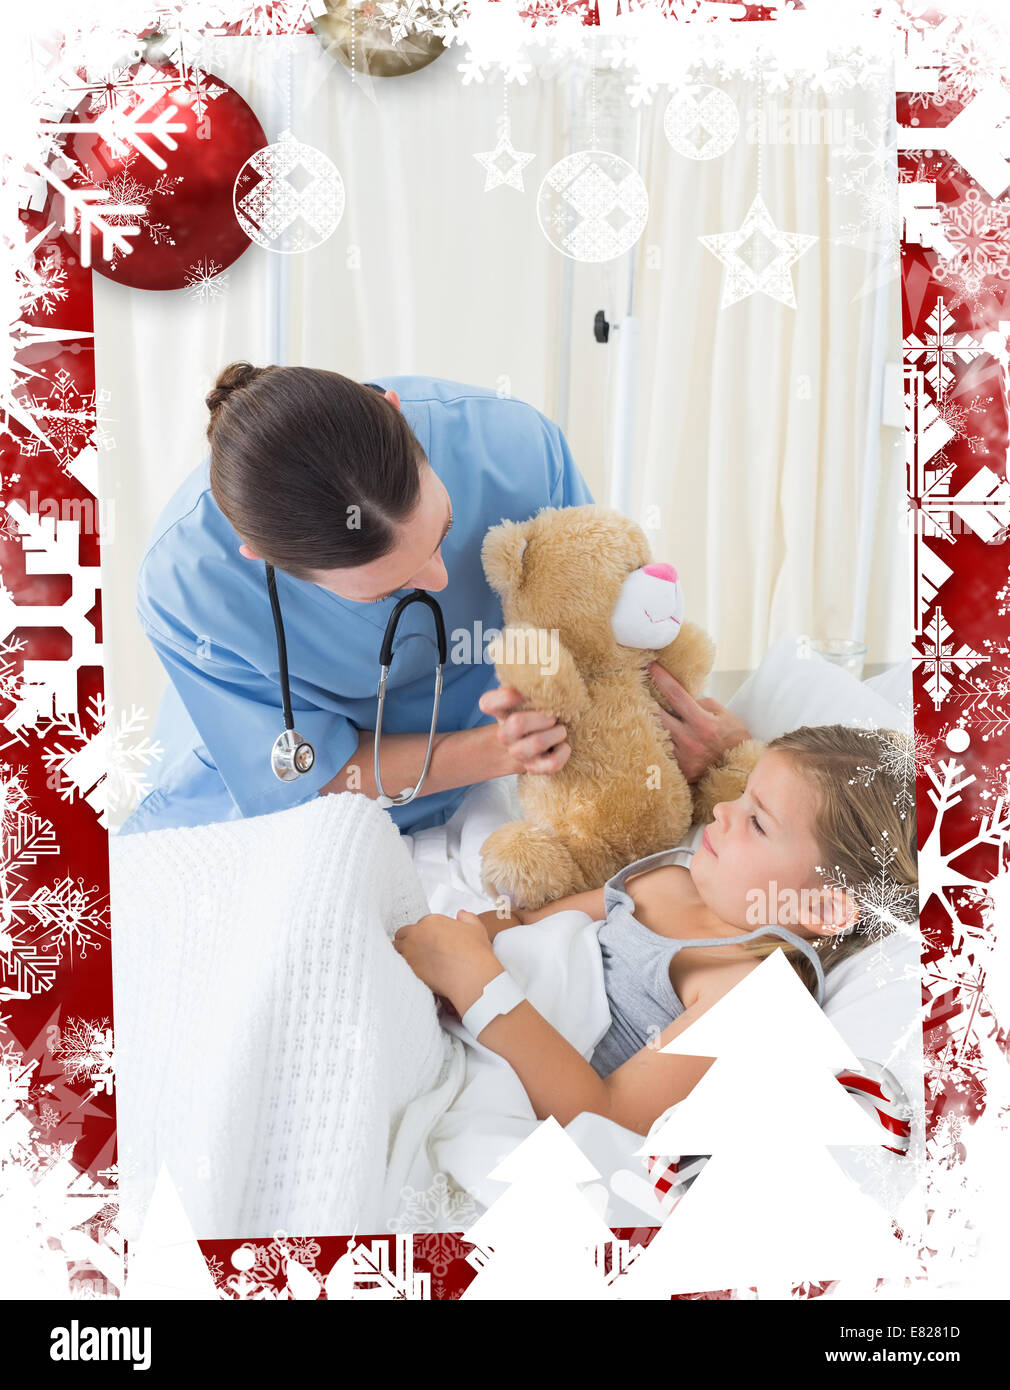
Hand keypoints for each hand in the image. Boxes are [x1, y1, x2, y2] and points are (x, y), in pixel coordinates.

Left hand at [393, 908, 500, 1006]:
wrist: (472, 976)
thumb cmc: (475, 953)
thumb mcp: (476, 928)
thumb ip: (467, 917)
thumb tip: (461, 914)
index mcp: (431, 921)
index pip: (417, 925)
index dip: (421, 934)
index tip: (426, 943)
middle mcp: (417, 933)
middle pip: (401, 934)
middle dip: (406, 941)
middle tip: (415, 952)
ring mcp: (411, 951)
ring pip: (396, 949)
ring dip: (401, 953)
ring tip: (410, 962)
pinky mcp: (408, 968)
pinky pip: (396, 965)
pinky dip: (401, 967)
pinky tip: (409, 972)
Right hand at [478, 684, 570, 774]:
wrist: (535, 750)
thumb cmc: (537, 716)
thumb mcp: (531, 700)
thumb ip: (532, 685)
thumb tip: (547, 669)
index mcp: (502, 712)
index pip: (487, 703)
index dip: (506, 697)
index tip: (526, 695)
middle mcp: (506, 734)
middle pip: (517, 723)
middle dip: (543, 717)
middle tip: (553, 716)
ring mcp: (519, 754)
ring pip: (536, 744)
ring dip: (556, 734)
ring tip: (561, 730)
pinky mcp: (534, 769)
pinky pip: (551, 764)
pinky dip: (563, 753)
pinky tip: (564, 746)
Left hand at [647, 662, 752, 782]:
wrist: (741, 769)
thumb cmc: (734, 738)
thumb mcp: (723, 714)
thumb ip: (700, 703)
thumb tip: (678, 697)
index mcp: (703, 723)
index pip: (676, 695)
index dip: (661, 678)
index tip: (650, 665)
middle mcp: (690, 741)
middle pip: (657, 715)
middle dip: (646, 700)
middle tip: (636, 689)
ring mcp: (683, 758)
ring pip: (656, 735)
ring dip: (649, 722)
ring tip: (640, 711)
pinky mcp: (679, 771)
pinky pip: (661, 752)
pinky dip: (656, 742)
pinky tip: (650, 734)